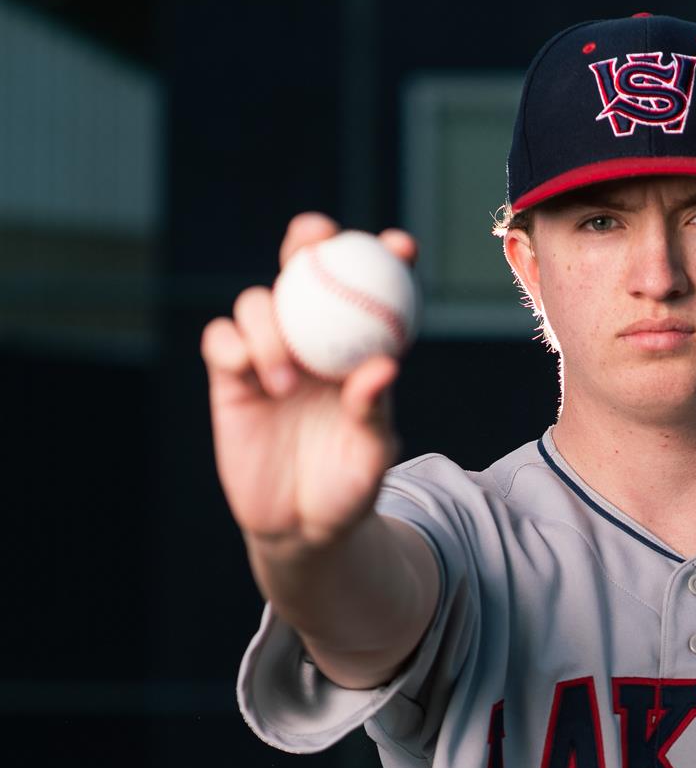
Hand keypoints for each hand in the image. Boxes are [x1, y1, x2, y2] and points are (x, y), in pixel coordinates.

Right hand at [199, 213, 417, 550]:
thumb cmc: (349, 488)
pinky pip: (221, 341)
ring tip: (286, 383)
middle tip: (316, 239)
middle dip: (307, 240)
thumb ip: (375, 412)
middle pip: (303, 270)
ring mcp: (268, 356)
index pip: (370, 290)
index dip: (384, 258)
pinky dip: (232, 344)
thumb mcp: (372, 455)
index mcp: (356, 348)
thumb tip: (384, 366)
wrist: (303, 528)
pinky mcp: (230, 379)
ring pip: (257, 303)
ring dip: (268, 327)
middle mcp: (311, 341)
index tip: (401, 246)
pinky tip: (249, 370)